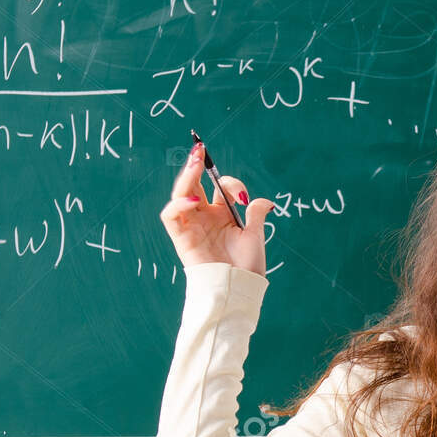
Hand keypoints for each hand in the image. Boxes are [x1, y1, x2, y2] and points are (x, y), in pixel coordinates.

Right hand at [159, 143, 273, 275]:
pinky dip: (178, 205)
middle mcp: (205, 216)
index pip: (219, 186)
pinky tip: (194, 200)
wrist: (237, 288)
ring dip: (186, 176)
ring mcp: (192, 225)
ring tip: (195, 163)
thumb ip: (255, 215)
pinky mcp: (181, 237)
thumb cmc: (246, 266)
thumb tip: (265, 202)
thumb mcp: (255, 236)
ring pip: (181, 193)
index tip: (238, 192)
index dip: (227, 181)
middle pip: (194, 183)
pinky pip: (171, 216)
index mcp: (222, 213)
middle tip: (199, 148)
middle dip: (196, 165)